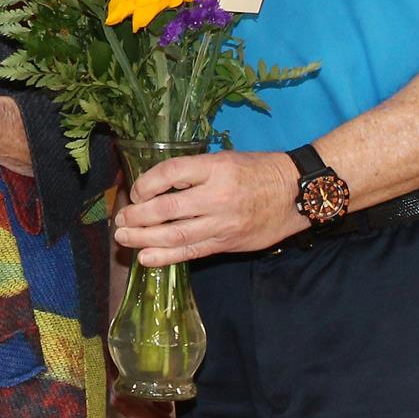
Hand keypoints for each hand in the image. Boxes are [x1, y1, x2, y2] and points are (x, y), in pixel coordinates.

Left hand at [113, 149, 307, 265]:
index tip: (135, 191)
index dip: (146, 183)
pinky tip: (145, 258)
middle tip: (119, 219)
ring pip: (176, 234)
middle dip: (137, 216)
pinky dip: (166, 256)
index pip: (170, 173)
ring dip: (144, 238)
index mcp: (215, 168)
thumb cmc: (258, 171)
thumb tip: (155, 186)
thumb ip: (193, 173)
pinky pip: (192, 252)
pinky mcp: (228, 243)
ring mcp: (223, 223)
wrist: (298, 193)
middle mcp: (217, 196)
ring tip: (123, 238)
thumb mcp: (224, 160)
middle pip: (167, 209)